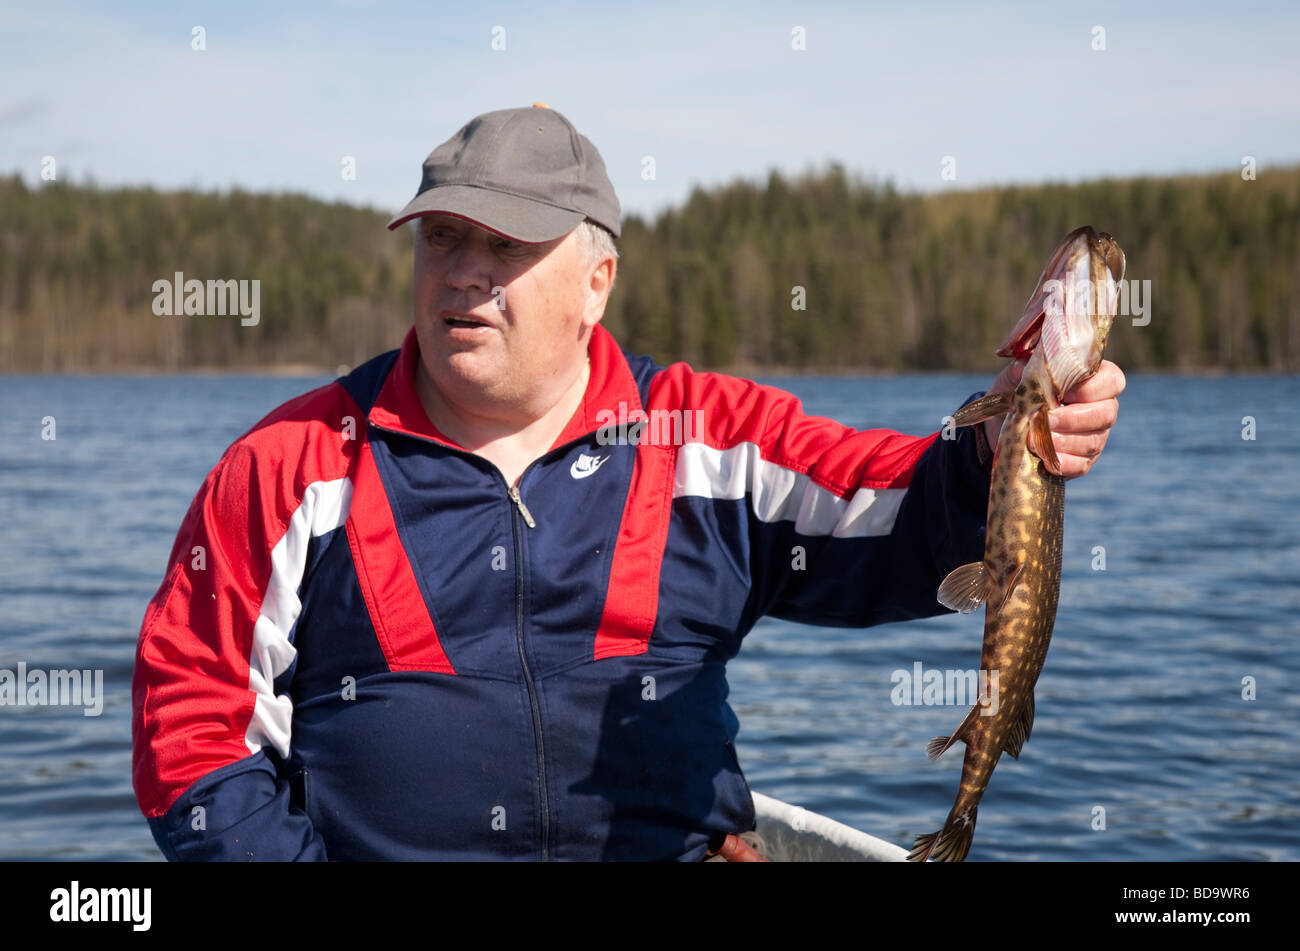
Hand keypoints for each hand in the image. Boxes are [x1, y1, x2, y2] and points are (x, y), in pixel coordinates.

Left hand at [982, 359, 1124, 480]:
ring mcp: (1095, 436)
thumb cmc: (1017, 394)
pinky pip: (1082, 465)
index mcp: (1092, 381)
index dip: (1091, 387)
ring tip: (1035, 439)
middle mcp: (1101, 408)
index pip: (1112, 380)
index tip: (1062, 392)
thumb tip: (1023, 367)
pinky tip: (1045, 460)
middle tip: (1045, 419)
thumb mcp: (1016, 376)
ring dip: (1063, 441)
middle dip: (1074, 418)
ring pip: (1093, 441)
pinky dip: (1063, 463)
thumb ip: (1023, 367)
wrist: (1002, 425)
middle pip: (1107, 413)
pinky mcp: (1083, 461)